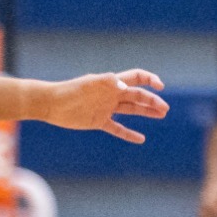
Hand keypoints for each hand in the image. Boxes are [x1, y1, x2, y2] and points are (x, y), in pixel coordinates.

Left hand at [36, 69, 167, 143]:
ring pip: (131, 109)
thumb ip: (107, 82)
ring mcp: (106, 108)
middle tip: (164, 109)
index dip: (150, 80)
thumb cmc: (70, 91)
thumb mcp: (89, 84)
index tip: (160, 87)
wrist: (51, 103)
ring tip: (161, 115)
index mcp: (112, 82)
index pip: (136, 77)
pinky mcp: (99, 121)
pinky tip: (140, 138)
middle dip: (152, 100)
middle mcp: (111, 94)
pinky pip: (117, 128)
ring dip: (146, 112)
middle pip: (137, 95)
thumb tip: (124, 86)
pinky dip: (128, 133)